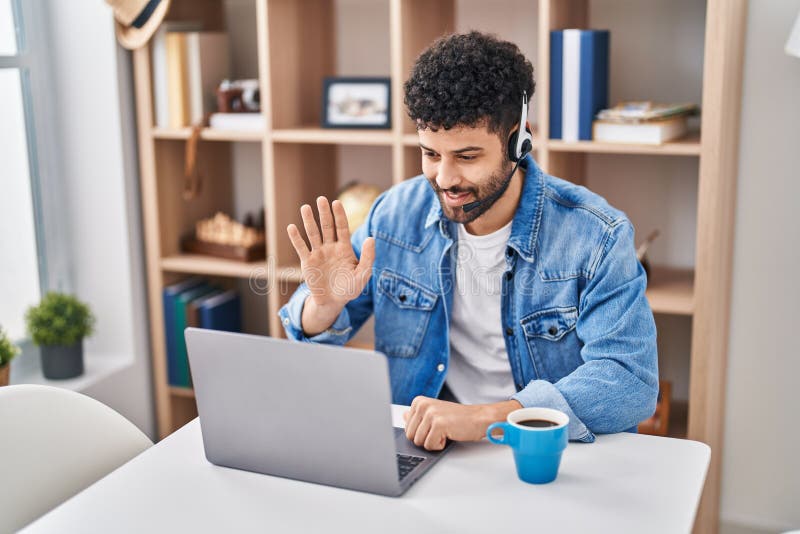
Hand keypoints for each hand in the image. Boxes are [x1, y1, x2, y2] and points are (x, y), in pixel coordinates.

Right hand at [287, 197, 375, 333]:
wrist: (333, 302)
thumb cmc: (350, 288)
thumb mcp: (362, 275)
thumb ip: (368, 257)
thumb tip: (371, 238)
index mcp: (344, 248)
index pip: (342, 228)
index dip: (339, 215)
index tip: (336, 202)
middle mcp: (330, 248)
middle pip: (327, 227)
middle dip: (324, 213)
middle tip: (321, 199)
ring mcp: (318, 253)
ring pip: (313, 234)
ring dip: (309, 221)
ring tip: (305, 207)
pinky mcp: (307, 262)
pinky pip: (301, 247)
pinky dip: (296, 238)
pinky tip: (292, 227)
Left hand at [402, 396, 522, 450]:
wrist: (478, 418)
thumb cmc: (458, 418)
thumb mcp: (435, 413)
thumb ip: (418, 415)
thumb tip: (404, 416)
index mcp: (419, 401)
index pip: (406, 428)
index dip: (421, 433)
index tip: (434, 426)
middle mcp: (422, 405)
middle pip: (410, 436)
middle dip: (425, 439)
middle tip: (440, 431)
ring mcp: (430, 414)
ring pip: (419, 442)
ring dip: (433, 442)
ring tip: (444, 432)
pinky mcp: (438, 424)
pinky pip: (430, 445)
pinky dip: (440, 445)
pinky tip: (449, 435)